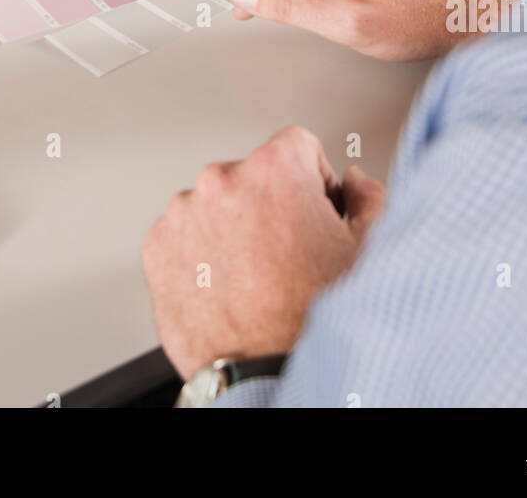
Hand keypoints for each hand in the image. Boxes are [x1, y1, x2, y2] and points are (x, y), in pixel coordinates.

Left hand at [143, 127, 383, 380]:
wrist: (264, 381)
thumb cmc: (313, 321)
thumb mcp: (369, 250)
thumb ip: (368, 197)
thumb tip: (354, 182)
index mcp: (274, 169)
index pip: (298, 145)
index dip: (314, 182)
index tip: (315, 213)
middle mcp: (221, 181)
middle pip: (254, 175)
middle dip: (272, 206)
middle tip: (289, 255)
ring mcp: (183, 214)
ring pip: (218, 205)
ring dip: (235, 228)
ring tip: (258, 277)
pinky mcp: (156, 248)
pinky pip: (186, 236)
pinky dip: (203, 254)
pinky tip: (230, 286)